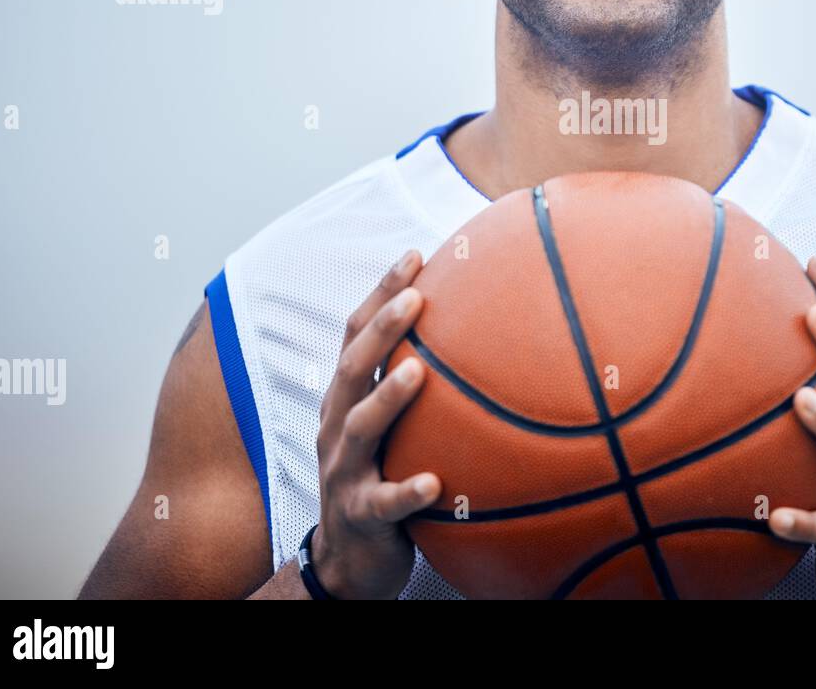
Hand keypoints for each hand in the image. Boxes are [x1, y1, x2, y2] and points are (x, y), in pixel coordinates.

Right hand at [310, 249, 441, 598]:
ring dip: (387, 399)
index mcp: (345, 400)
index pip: (354, 335)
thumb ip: (415, 384)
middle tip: (416, 295)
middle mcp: (337, 427)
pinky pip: (384, 503)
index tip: (414, 254)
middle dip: (381, 329)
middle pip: (352, 368)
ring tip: (418, 372)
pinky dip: (407, 491)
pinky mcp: (361, 514)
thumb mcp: (391, 428)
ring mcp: (344, 471)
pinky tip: (436, 483)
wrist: (348, 560)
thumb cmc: (380, 476)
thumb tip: (479, 334)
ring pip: (359, 428)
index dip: (380, 293)